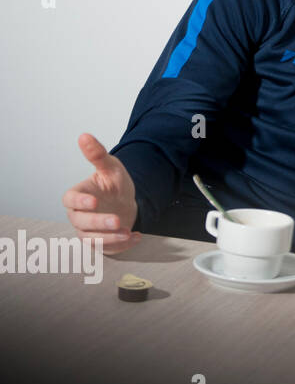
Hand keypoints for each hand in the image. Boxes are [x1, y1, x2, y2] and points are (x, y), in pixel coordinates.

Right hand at [63, 133, 140, 254]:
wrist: (127, 201)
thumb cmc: (114, 185)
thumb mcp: (111, 167)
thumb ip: (98, 154)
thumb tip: (84, 136)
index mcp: (78, 195)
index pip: (69, 200)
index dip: (79, 202)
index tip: (93, 201)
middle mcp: (79, 215)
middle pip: (81, 222)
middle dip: (98, 223)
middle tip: (117, 220)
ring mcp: (88, 230)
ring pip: (91, 239)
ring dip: (109, 238)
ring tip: (126, 231)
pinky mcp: (100, 242)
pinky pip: (107, 248)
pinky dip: (121, 245)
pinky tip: (135, 237)